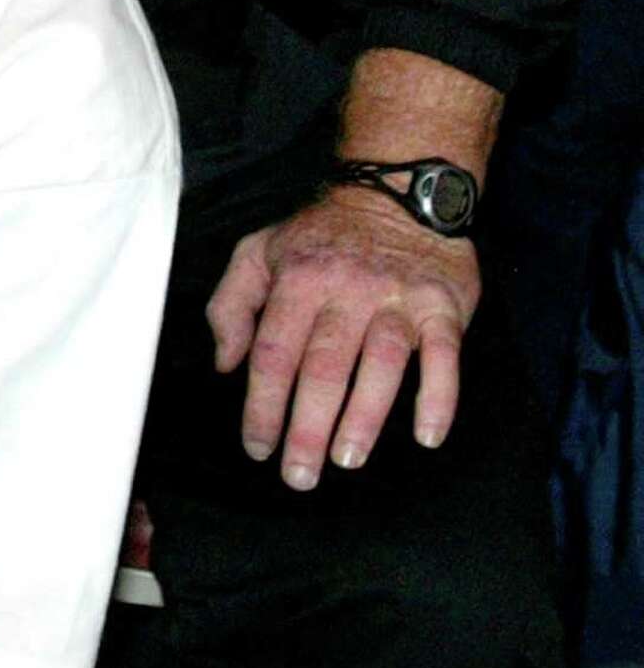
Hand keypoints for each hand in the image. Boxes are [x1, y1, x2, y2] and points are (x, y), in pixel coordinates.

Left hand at [207, 188, 479, 490]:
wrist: (397, 192)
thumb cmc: (321, 235)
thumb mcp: (259, 250)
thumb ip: (231, 302)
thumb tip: (225, 363)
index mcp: (297, 278)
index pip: (274, 351)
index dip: (262, 403)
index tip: (257, 446)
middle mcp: (346, 288)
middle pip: (323, 365)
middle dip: (307, 426)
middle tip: (298, 475)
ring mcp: (396, 297)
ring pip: (381, 363)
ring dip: (364, 416)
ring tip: (347, 459)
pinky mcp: (441, 305)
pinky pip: (443, 355)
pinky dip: (438, 396)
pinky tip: (426, 436)